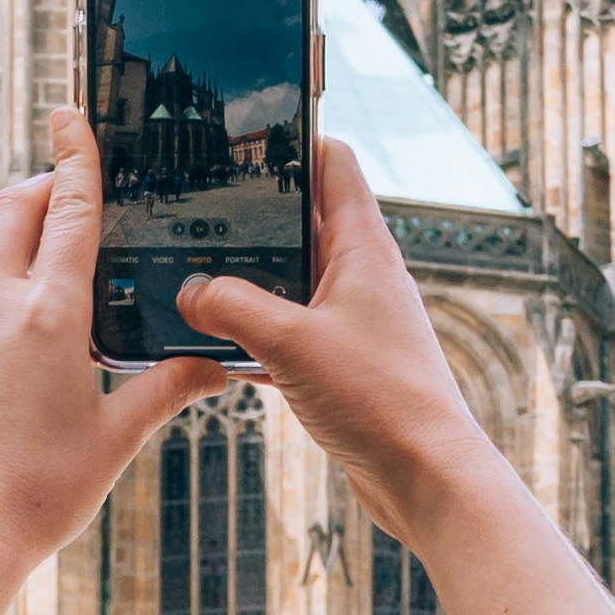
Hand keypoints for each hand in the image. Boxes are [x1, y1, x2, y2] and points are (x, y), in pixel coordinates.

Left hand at [0, 111, 221, 600]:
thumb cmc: (38, 494)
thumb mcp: (117, 438)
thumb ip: (167, 389)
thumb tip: (221, 367)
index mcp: (47, 314)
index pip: (67, 209)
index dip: (77, 156)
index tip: (74, 113)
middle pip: (12, 211)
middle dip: (42, 184)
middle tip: (72, 181)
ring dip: (25, 250)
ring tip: (69, 280)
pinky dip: (6, 306)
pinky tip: (33, 352)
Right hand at [176, 144, 493, 548]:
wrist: (424, 475)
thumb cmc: (380, 399)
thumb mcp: (290, 342)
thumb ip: (233, 308)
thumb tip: (190, 292)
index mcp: (362, 247)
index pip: (331, 163)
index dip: (290, 142)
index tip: (239, 139)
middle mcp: (362, 275)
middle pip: (302, 221)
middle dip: (251, 219)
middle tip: (193, 212)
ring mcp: (354, 319)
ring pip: (291, 282)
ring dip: (248, 284)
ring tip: (191, 278)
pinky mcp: (344, 362)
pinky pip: (290, 333)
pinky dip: (256, 336)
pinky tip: (215, 348)